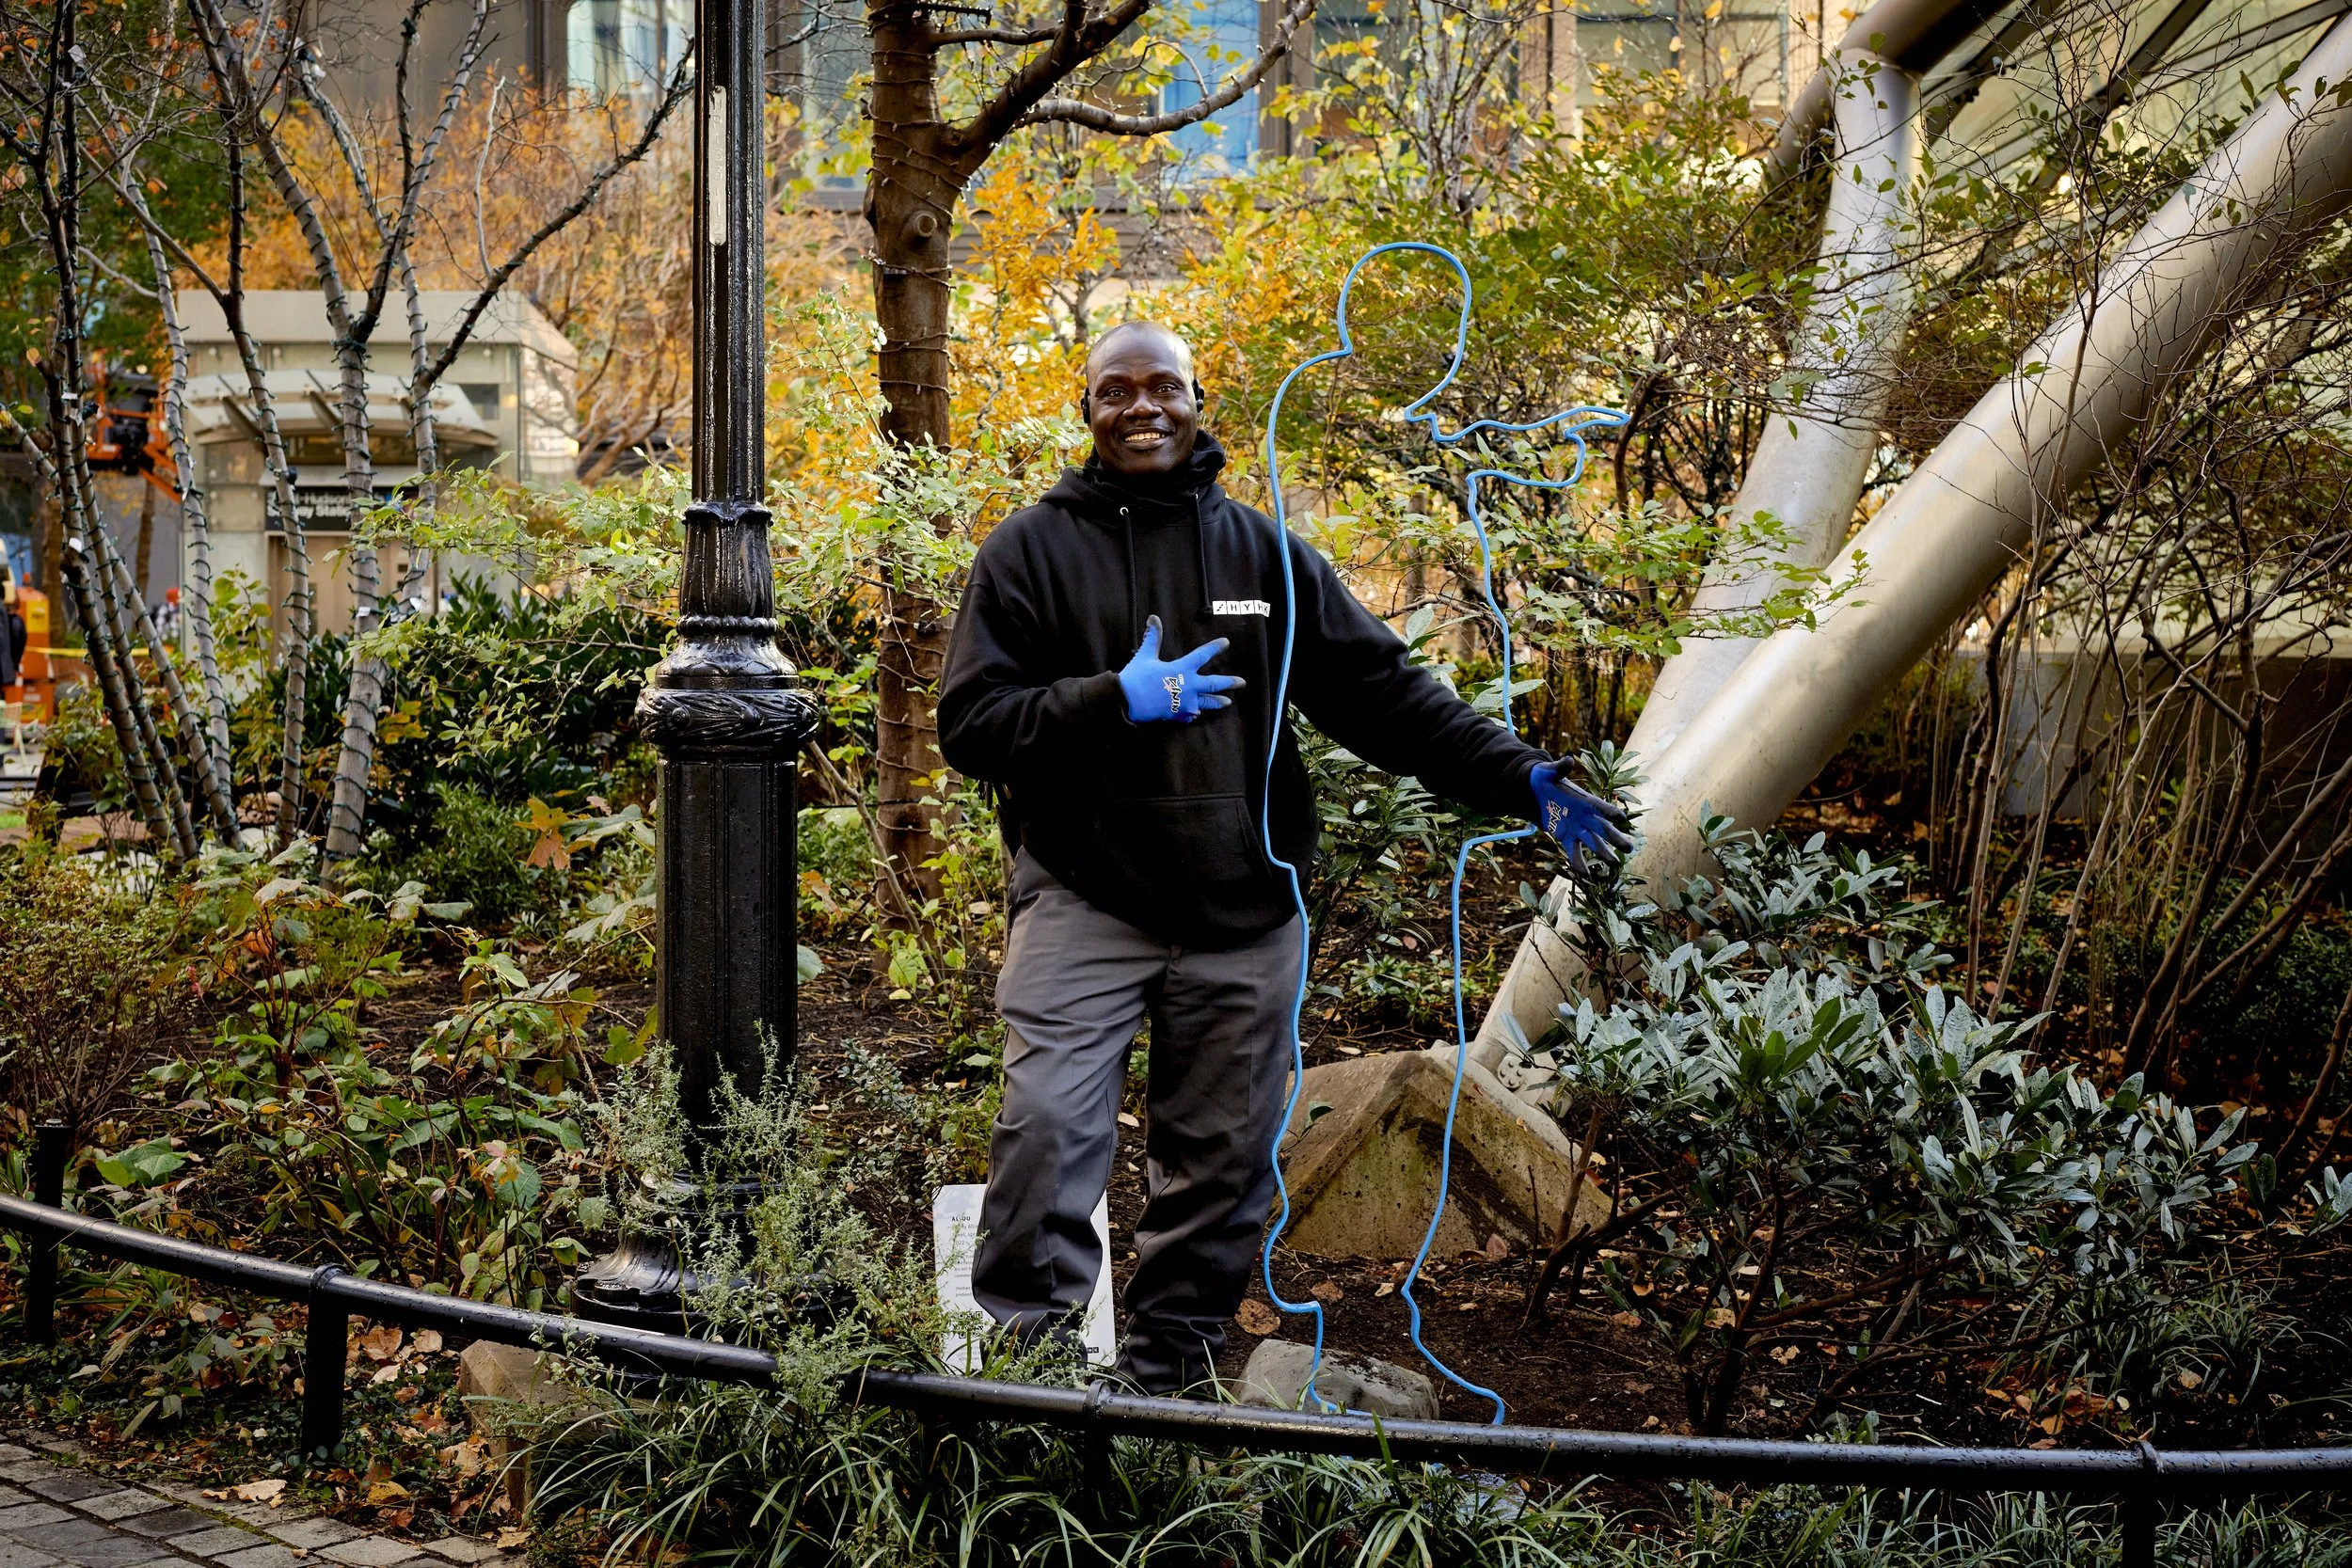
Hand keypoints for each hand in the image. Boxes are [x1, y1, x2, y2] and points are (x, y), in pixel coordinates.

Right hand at [1117, 615, 1243, 723]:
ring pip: (1206, 702)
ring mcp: (1184, 703)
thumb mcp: (1145, 655)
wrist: (1127, 701)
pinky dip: (1193, 714)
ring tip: (1228, 702)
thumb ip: (1153, 638)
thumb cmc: (1137, 677)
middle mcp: (1188, 686)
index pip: (1202, 655)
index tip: (1226, 643)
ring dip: (1217, 702)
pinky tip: (1196, 714)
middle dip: (1229, 682)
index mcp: (1182, 669)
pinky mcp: (1177, 715)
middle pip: (1213, 684)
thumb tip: (1153, 618)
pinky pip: (1189, 715)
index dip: (1215, 648)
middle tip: (1242, 683)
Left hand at [1531, 760, 1633, 881]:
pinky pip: (1575, 853)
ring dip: (1604, 854)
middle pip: (1604, 828)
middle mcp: (1586, 816)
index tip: (1621, 818)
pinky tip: (1586, 876)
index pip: (1601, 806)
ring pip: (1594, 843)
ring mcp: (1577, 828)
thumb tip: (1567, 760)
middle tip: (1629, 848)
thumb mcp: (1549, 772)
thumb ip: (1559, 769)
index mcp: (1585, 800)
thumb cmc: (1545, 779)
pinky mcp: (1566, 838)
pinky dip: (1579, 864)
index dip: (1610, 811)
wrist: (1535, 792)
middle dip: (1615, 838)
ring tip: (1615, 864)